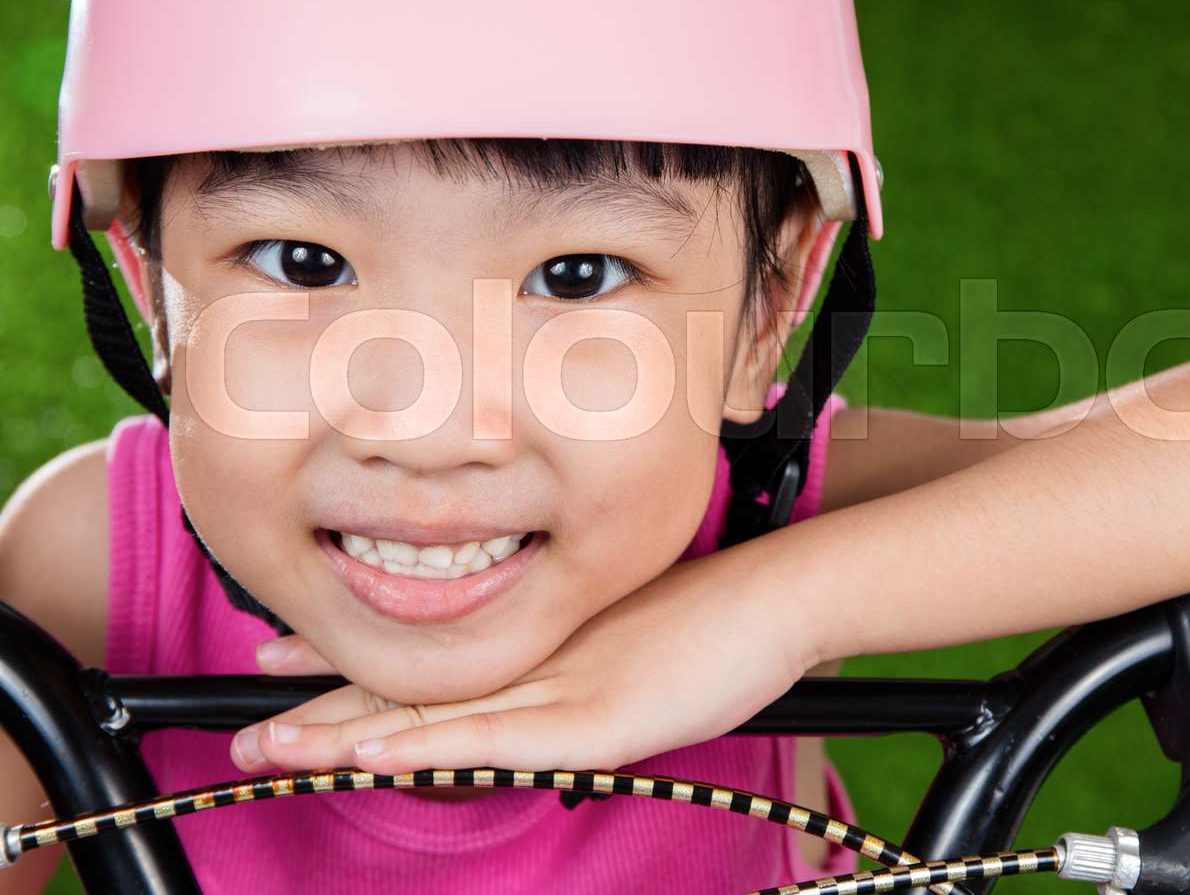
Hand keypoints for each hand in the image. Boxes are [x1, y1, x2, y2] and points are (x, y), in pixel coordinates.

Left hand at [229, 546, 819, 775]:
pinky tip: (373, 753)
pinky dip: (429, 745)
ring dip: (349, 733)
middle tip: (248, 726)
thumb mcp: (633, 642)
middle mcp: (536, 654)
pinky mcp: (595, 718)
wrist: (780, 597)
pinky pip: (497, 737)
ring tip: (272, 747)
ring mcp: (561, 684)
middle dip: (325, 710)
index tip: (284, 659)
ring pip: (439, 713)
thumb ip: (580, 664)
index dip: (354, 664)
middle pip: (417, 686)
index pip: (433, 655)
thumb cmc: (718, 621)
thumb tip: (542, 686)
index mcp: (540, 637)